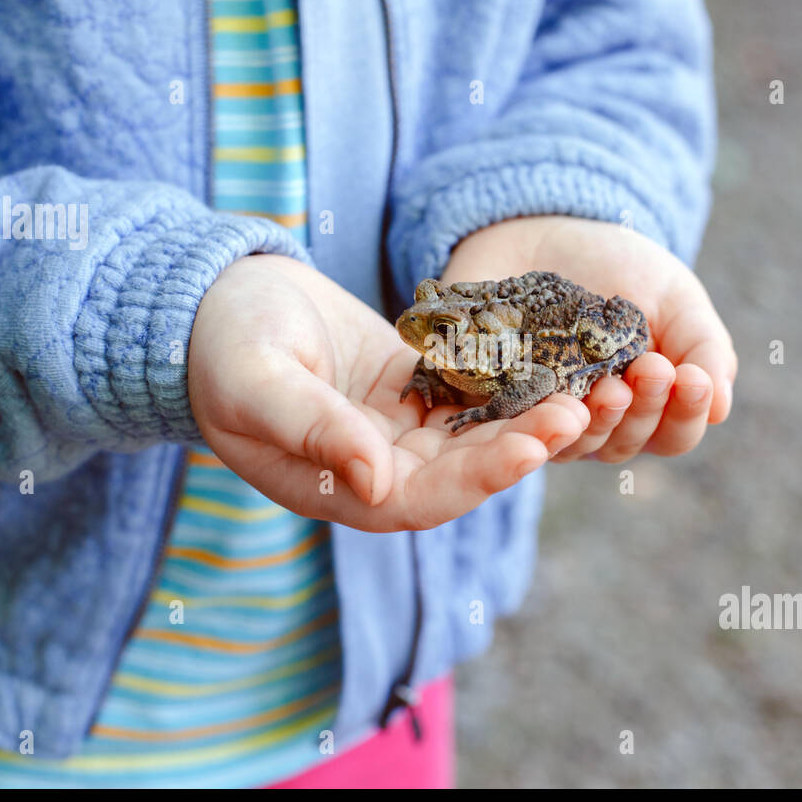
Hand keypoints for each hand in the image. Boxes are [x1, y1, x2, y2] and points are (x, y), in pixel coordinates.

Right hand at [187, 255, 586, 531]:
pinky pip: (470, 393)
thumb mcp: (257, 381)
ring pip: (476, 434)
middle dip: (523, 445)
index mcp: (335, 488)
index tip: (529, 448)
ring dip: (528, 415)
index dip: (477, 478)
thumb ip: (311, 428)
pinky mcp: (413, 389)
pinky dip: (512, 381)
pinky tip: (556, 358)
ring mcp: (398, 430)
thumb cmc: (221, 345)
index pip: (419, 500)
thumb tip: (376, 485)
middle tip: (579, 410)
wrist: (217, 300)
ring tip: (584, 386)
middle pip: (463, 471)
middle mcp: (377, 470)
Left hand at [441, 216, 735, 463]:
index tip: (694, 378)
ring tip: (611, 385)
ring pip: (575, 442)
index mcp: (646, 406)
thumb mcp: (674, 298)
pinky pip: (514, 422)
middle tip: (653, 368)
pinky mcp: (494, 402)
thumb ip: (703, 347)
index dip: (687, 413)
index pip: (673, 433)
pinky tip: (553, 394)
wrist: (543, 228)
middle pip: (626, 443)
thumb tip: (721, 407)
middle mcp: (596, 423)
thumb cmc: (619, 268)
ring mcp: (543, 417)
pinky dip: (535, 413)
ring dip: (598, 419)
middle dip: (644, 409)